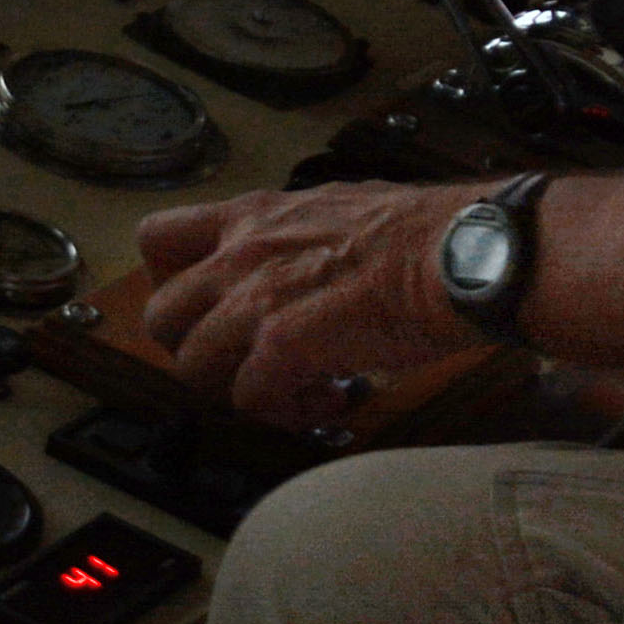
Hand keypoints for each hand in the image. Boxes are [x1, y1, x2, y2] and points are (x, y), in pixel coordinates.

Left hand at [136, 182, 476, 428]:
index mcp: (256, 215)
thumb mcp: (339, 210)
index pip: (158, 238)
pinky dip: (286, 412)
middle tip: (247, 363)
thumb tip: (303, 268)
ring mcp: (257, 298)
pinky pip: (249, 398)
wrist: (464, 253)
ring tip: (296, 390)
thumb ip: (299, 238)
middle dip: (200, 351)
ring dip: (241, 389)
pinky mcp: (283, 345)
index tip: (206, 310)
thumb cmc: (424, 233)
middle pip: (162, 316)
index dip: (171, 285)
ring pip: (195, 365)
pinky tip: (330, 400)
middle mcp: (243, 252)